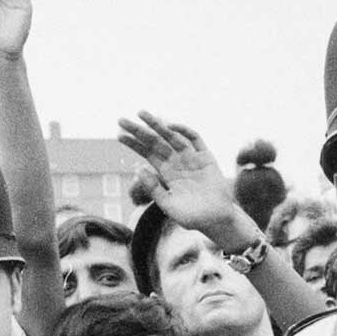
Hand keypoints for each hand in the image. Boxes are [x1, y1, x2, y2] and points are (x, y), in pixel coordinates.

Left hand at [117, 110, 248, 245]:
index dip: (134, 144)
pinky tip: (170, 126)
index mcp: (167, 173)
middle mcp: (177, 162)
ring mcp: (191, 158)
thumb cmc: (193, 218)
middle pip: (155, 142)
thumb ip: (153, 188)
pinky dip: (183, 130)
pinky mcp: (206, 157)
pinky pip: (194, 138)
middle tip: (121, 120)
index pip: (147, 153)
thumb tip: (138, 168)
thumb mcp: (168, 205)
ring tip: (141, 114)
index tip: (119, 135)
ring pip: (171, 136)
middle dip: (139, 131)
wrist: (217, 221)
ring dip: (157, 125)